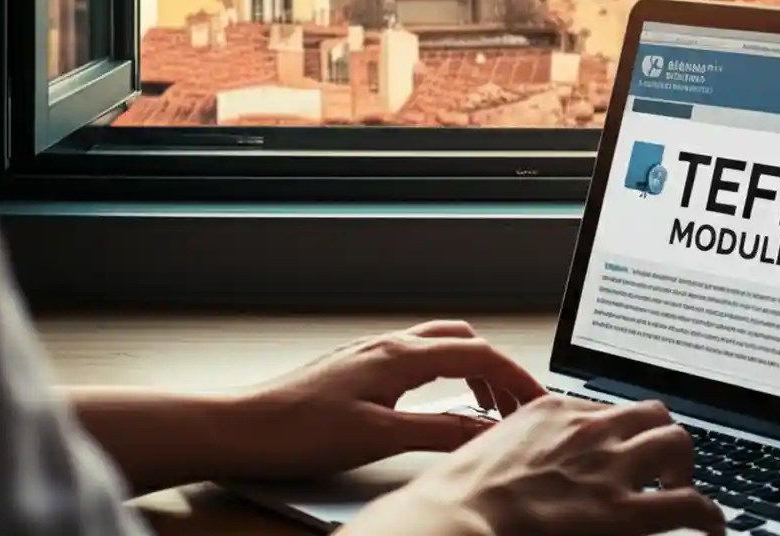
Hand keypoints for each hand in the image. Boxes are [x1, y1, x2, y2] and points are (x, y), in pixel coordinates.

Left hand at [234, 320, 545, 479]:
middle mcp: (389, 346)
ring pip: (439, 347)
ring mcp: (371, 355)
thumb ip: (439, 432)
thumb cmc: (300, 430)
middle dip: (498, 368)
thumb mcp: (380, 437)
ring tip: (484, 406)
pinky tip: (436, 402)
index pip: (479, 353)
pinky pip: (416, 360)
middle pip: (464, 341)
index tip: (538, 400)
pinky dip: (443, 376)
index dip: (516, 376)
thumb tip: (486, 431)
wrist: (241, 426)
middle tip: (515, 404)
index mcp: (401, 356)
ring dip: (471, 369)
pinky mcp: (357, 369)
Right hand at [345, 396, 724, 535]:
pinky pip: (690, 503)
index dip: (622, 433)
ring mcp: (611, 466)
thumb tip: (534, 463)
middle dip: (662, 439)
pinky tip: (711, 527)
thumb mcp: (494, 451)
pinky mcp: (626, 511)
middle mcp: (590, 429)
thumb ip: (524, 447)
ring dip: (685, 468)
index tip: (624, 450)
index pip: (607, 409)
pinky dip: (708, 515)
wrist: (459, 519)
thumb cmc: (461, 497)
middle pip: (652, 414)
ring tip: (684, 493)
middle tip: (662, 469)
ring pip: (677, 444)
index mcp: (553, 410)